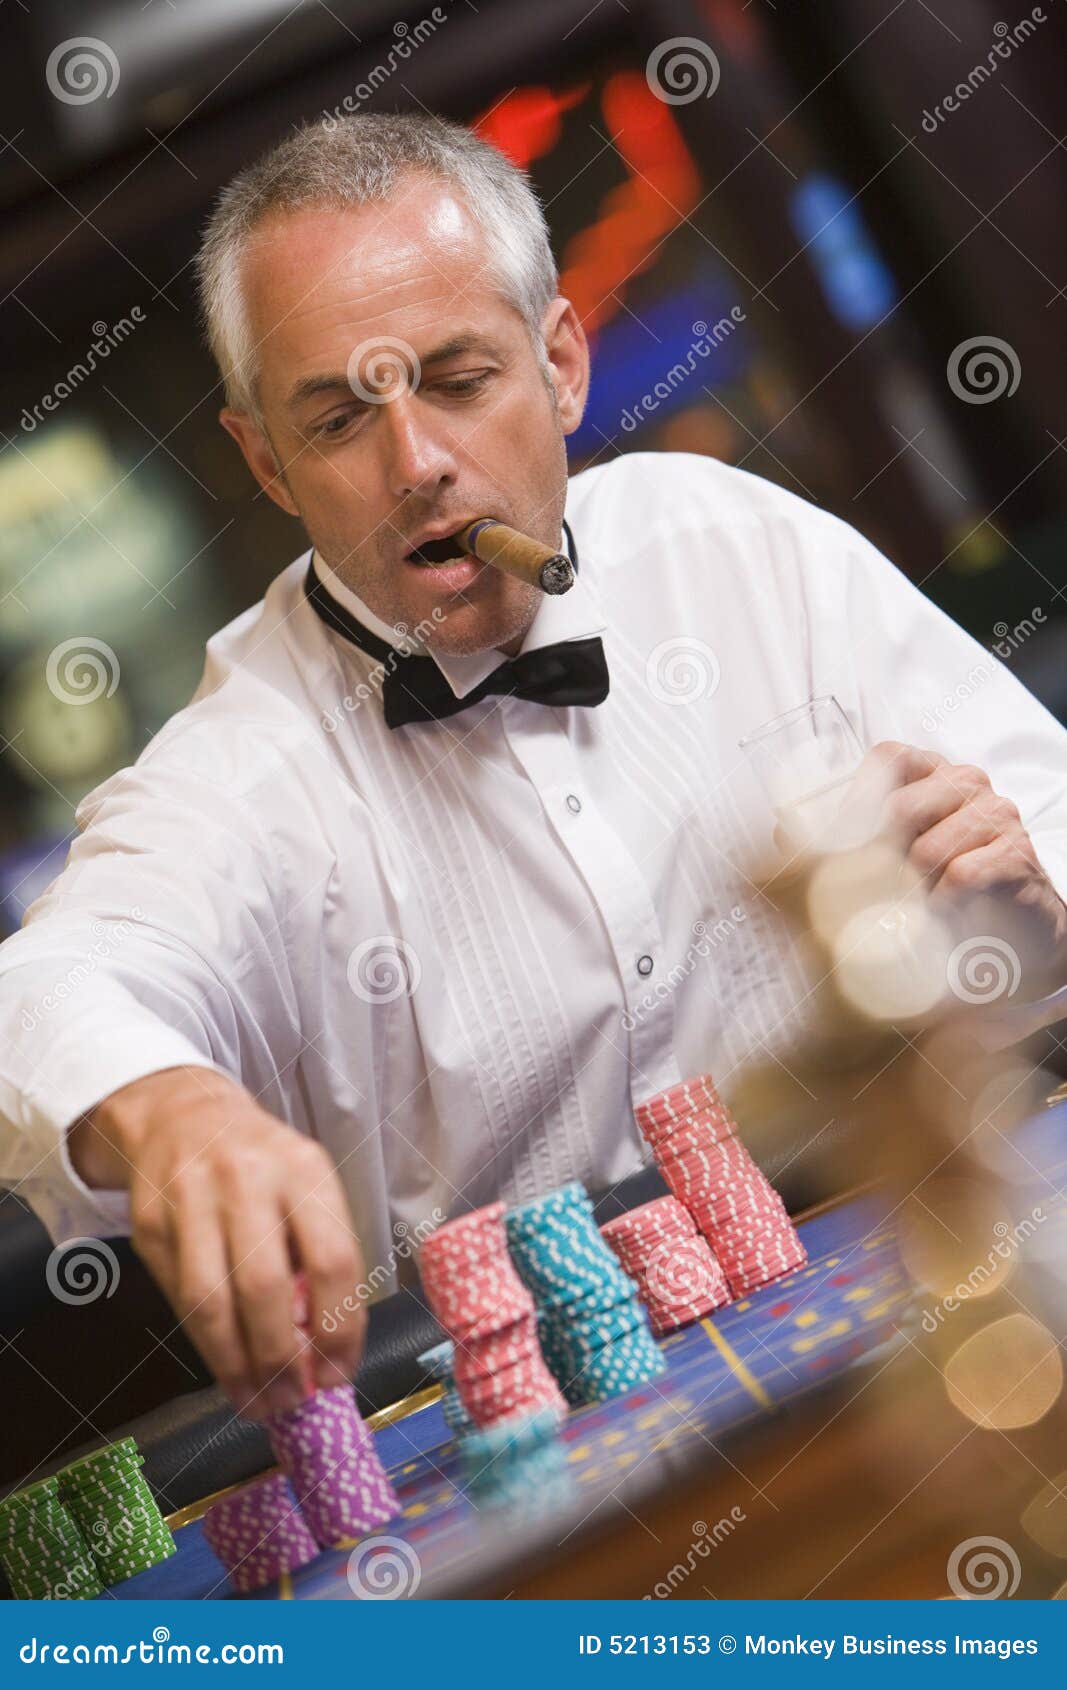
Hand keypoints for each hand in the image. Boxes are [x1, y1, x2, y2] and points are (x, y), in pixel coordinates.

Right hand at [68, 1066, 366, 1418]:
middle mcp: (248, 1180)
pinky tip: (225, 1368)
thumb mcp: (307, 1187)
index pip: (333, 1260)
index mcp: (305, 1171)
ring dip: (235, 1365)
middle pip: (264, 1287)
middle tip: (292, 1402)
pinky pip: (178, 1298)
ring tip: (256, 1402)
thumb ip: (318, 1255)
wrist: (183, 1114)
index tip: (338, 1375)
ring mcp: (191, 1200)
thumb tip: (326, 1352)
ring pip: (210, 1301)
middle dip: (280, 1359)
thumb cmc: (264, 1167)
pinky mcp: (150, 1223)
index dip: (339, 1329)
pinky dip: (204, 1344)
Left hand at [854, 742, 1066, 995]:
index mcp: (931, 771)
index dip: (858, 800)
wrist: (1010, 926)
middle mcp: (965, 782)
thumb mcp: (892, 852)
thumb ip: (845, 838)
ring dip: (915, 886)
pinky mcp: (1015, 852)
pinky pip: (961, 875)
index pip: (887, 759)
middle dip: (884, 857)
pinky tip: (946, 905)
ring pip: (928, 849)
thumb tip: (785, 834)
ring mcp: (995, 813)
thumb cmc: (941, 880)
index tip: (843, 840)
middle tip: (886, 883)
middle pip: (901, 807)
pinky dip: (944, 900)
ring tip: (922, 895)